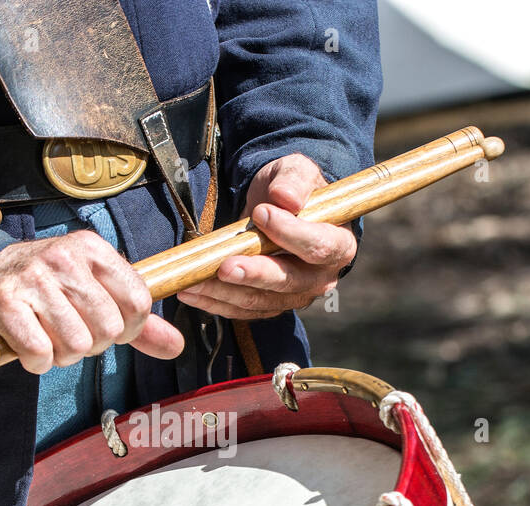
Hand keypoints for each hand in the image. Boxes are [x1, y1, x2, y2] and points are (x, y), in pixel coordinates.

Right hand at [0, 230, 183, 373]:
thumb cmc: (48, 290)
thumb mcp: (95, 292)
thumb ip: (137, 323)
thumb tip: (176, 346)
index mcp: (92, 249)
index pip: (139, 303)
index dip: (126, 329)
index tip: (105, 327)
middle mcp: (64, 258)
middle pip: (107, 330)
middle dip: (90, 344)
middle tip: (68, 331)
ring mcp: (32, 278)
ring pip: (75, 346)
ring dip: (61, 355)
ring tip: (47, 335)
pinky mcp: (4, 303)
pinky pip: (40, 354)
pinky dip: (36, 362)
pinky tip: (27, 345)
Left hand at [175, 153, 355, 319]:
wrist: (279, 208)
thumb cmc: (292, 189)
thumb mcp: (296, 172)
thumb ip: (294, 181)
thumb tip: (286, 198)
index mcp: (338, 244)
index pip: (319, 246)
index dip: (291, 234)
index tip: (262, 214)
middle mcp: (319, 277)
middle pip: (288, 282)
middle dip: (254, 274)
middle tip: (225, 266)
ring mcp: (293, 296)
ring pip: (259, 300)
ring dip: (224, 293)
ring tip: (193, 281)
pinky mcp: (268, 306)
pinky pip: (241, 310)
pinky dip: (214, 302)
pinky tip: (191, 292)